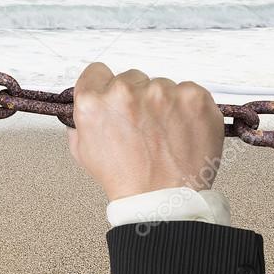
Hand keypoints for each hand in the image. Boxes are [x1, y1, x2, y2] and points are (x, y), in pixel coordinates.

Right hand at [67, 63, 223, 200]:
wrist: (162, 202)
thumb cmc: (125, 179)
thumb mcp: (84, 151)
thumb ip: (81, 120)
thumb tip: (88, 103)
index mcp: (93, 102)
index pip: (97, 71)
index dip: (105, 86)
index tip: (115, 100)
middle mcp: (125, 92)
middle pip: (131, 78)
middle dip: (136, 98)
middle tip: (142, 126)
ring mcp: (162, 92)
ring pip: (161, 85)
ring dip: (163, 103)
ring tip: (164, 134)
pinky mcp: (193, 98)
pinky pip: (189, 91)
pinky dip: (187, 108)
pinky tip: (182, 130)